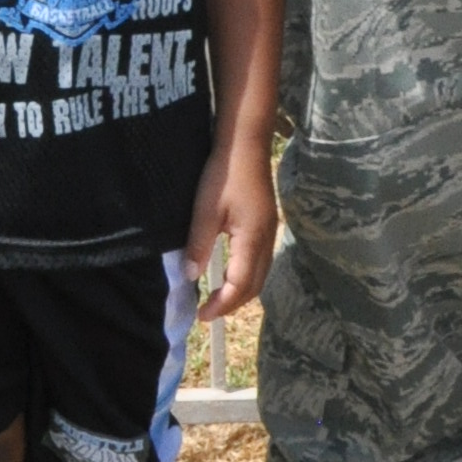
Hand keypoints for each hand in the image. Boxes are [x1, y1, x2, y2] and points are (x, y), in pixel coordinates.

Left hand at [184, 138, 277, 321]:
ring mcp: (269, 232)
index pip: (240, 285)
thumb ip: (199, 245)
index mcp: (252, 240)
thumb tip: (191, 276)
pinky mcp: (266, 225)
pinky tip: (231, 273)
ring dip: (241, 292)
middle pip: (255, 286)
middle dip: (233, 304)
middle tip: (209, 312)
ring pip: (260, 275)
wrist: (245, 145)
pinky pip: (260, 262)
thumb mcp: (205, 210)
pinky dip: (246, 277)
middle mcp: (266, 241)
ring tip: (218, 298)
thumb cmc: (223, 175)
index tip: (203, 316)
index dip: (222, 304)